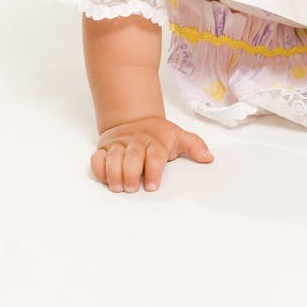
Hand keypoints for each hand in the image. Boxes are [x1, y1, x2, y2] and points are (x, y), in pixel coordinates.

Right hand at [90, 115, 214, 192]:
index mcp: (155, 141)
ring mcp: (119, 144)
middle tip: (132, 188)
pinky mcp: (104, 147)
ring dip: (114, 173)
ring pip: (113, 157)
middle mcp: (136, 141)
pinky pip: (97, 157)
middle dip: (130, 174)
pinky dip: (99, 168)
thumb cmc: (158, 135)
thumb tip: (209, 157)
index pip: (154, 155)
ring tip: (118, 187)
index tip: (152, 186)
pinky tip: (105, 178)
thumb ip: (194, 146)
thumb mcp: (178, 137)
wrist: (135, 118)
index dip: (153, 171)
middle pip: (132, 157)